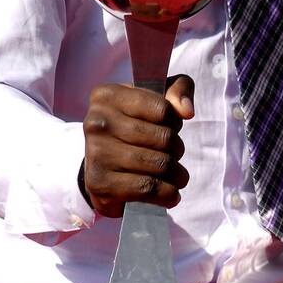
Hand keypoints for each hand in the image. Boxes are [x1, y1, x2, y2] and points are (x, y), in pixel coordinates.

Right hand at [82, 75, 193, 219]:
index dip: (175, 121)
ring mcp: (96, 153)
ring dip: (177, 173)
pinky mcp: (99, 183)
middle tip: (176, 154)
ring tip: (178, 176)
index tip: (171, 127)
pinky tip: (171, 193)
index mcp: (107, 95)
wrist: (102, 165)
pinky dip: (166, 193)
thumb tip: (186, 110)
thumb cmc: (134, 125)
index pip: (163, 108)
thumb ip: (178, 88)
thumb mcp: (156, 98)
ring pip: (158, 164)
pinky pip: (147, 187)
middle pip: (163, 138)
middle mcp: (96, 122)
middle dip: (177, 149)